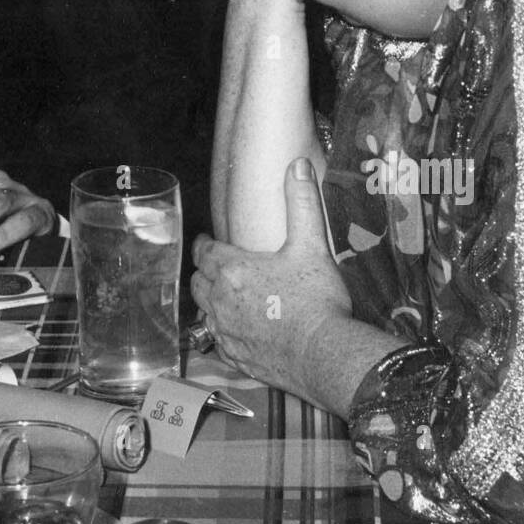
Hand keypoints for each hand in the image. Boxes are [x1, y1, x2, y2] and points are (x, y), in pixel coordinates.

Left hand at [191, 157, 350, 400]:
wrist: (323, 355)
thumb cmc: (316, 299)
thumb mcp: (311, 244)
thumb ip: (301, 203)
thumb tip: (297, 165)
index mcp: (233, 270)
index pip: (205, 252)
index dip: (205, 245)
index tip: (209, 241)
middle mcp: (221, 301)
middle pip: (199, 282)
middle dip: (205, 271)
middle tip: (216, 266)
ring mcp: (226, 332)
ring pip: (204, 312)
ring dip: (210, 302)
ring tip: (225, 296)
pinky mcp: (236, 357)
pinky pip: (217, 342)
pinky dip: (222, 332)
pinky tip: (236, 330)